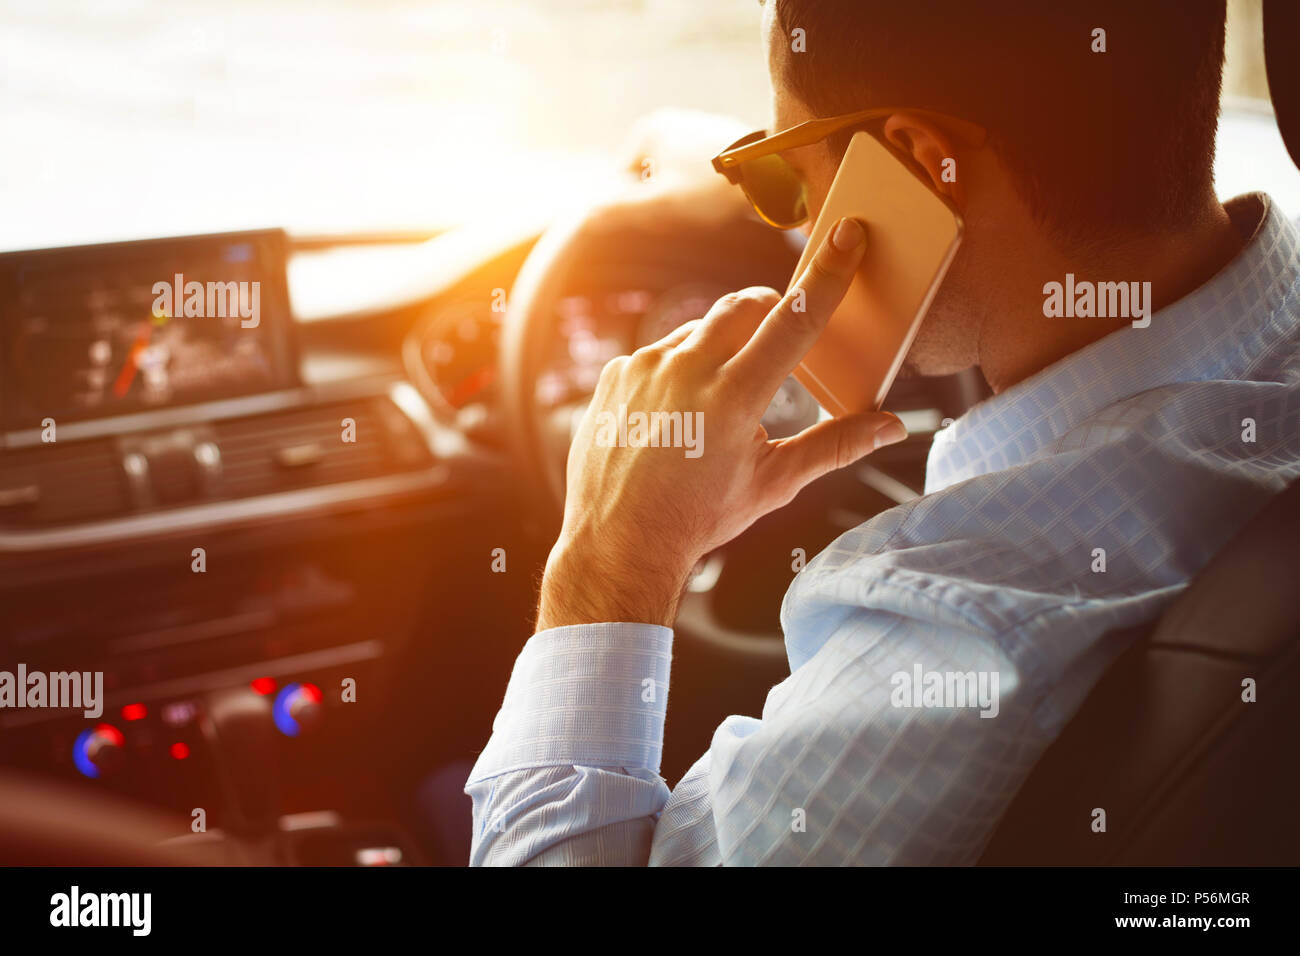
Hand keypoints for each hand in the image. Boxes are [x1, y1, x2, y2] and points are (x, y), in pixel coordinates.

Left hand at [536, 218, 907, 629]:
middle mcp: (686, 370)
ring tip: (709, 412)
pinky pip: (658, 354)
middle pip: (744, 307)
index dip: (827, 276)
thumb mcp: (774, 483)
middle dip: (766, 315)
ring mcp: (645, 368)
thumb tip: (890, 427)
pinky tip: (672, 417)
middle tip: (771, 353)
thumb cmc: (699, 517)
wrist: (619, 541)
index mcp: (734, 397)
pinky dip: (675, 374)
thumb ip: (835, 445)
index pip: (794, 322)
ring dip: (716, 353)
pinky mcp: (616, 373)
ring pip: (698, 331)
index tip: (846, 237)